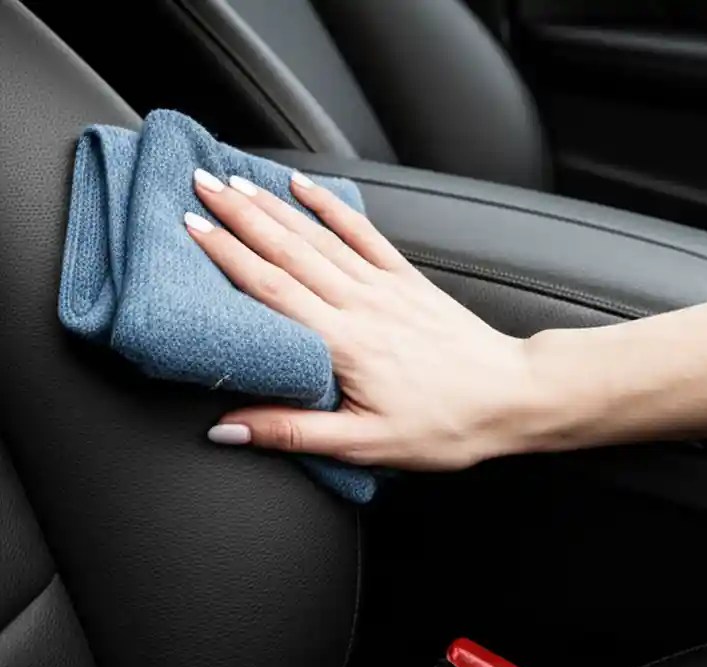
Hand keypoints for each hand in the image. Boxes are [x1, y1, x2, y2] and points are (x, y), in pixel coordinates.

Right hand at [185, 169, 549, 470]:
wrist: (515, 398)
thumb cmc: (445, 427)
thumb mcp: (365, 445)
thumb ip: (292, 432)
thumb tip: (226, 429)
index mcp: (343, 344)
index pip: (271, 290)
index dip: (227, 256)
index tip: (192, 228)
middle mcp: (359, 303)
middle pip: (286, 250)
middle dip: (237, 215)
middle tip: (199, 184)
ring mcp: (383, 285)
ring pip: (316, 236)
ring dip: (271, 205)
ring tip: (233, 180)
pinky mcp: (405, 279)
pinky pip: (362, 233)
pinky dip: (331, 206)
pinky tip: (304, 186)